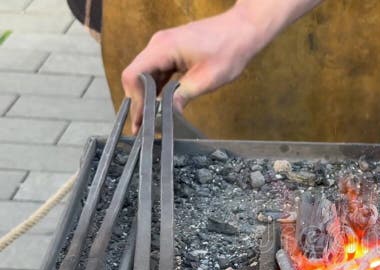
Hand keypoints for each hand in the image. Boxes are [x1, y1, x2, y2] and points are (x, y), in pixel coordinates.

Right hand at [121, 8, 260, 132]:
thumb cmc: (229, 50)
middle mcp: (158, 44)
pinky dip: (157, 86)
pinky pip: (158, 70)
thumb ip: (182, 96)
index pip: (133, 75)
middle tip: (142, 126)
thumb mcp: (206, 80)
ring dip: (147, 95)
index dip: (135, 100)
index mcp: (163, 48)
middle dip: (138, 101)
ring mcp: (164, 45)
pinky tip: (159, 103)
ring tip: (149, 119)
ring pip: (146, 74)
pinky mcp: (172, 50)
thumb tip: (168, 115)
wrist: (243, 30)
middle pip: (136, 75)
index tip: (140, 120)